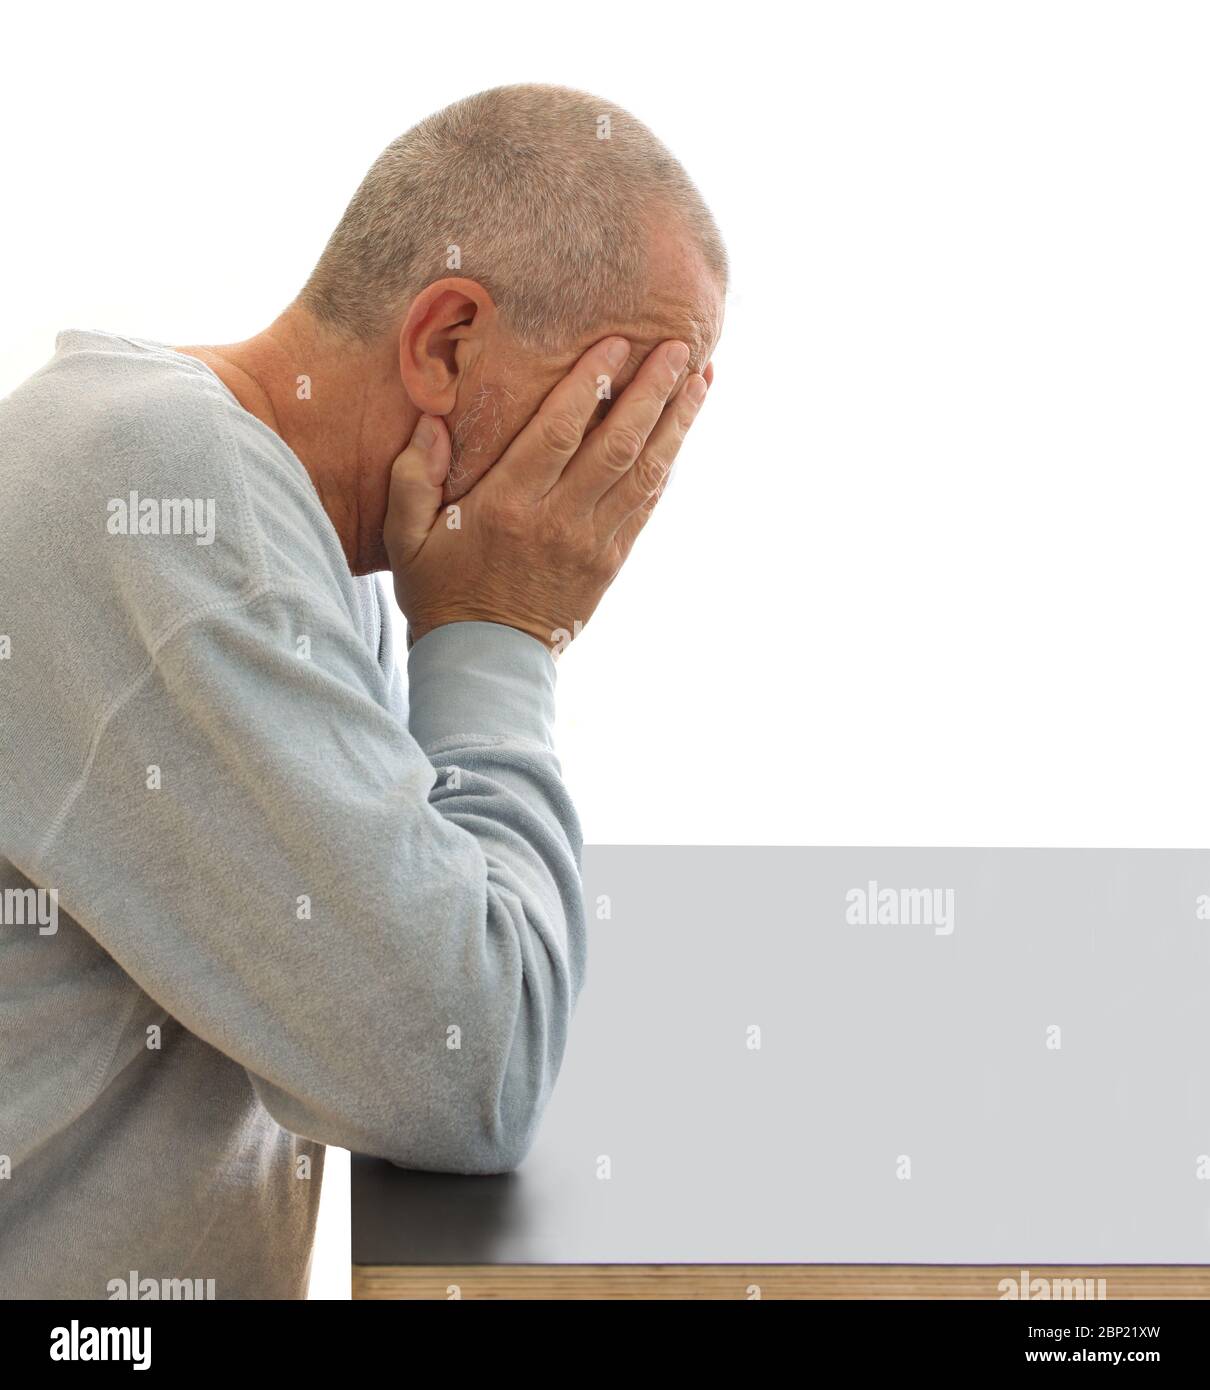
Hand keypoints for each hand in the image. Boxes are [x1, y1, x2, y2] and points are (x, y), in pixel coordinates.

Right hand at [384, 337, 708, 651]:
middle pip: (617, 444)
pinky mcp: (610, 561)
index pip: (559, 432)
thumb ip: (411, 477)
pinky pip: (645, 505)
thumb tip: (430, 422)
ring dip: (677, 423)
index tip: (615, 343)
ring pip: (644, 472)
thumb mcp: (405, 537)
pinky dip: (667, 466)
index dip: (591, 384)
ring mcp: (591, 542)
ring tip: (702, 378)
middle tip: (677, 346)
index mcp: (508, 505)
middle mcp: (558, 519)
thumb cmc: (440, 592)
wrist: (485, 661)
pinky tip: (682, 432)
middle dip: (651, 391)